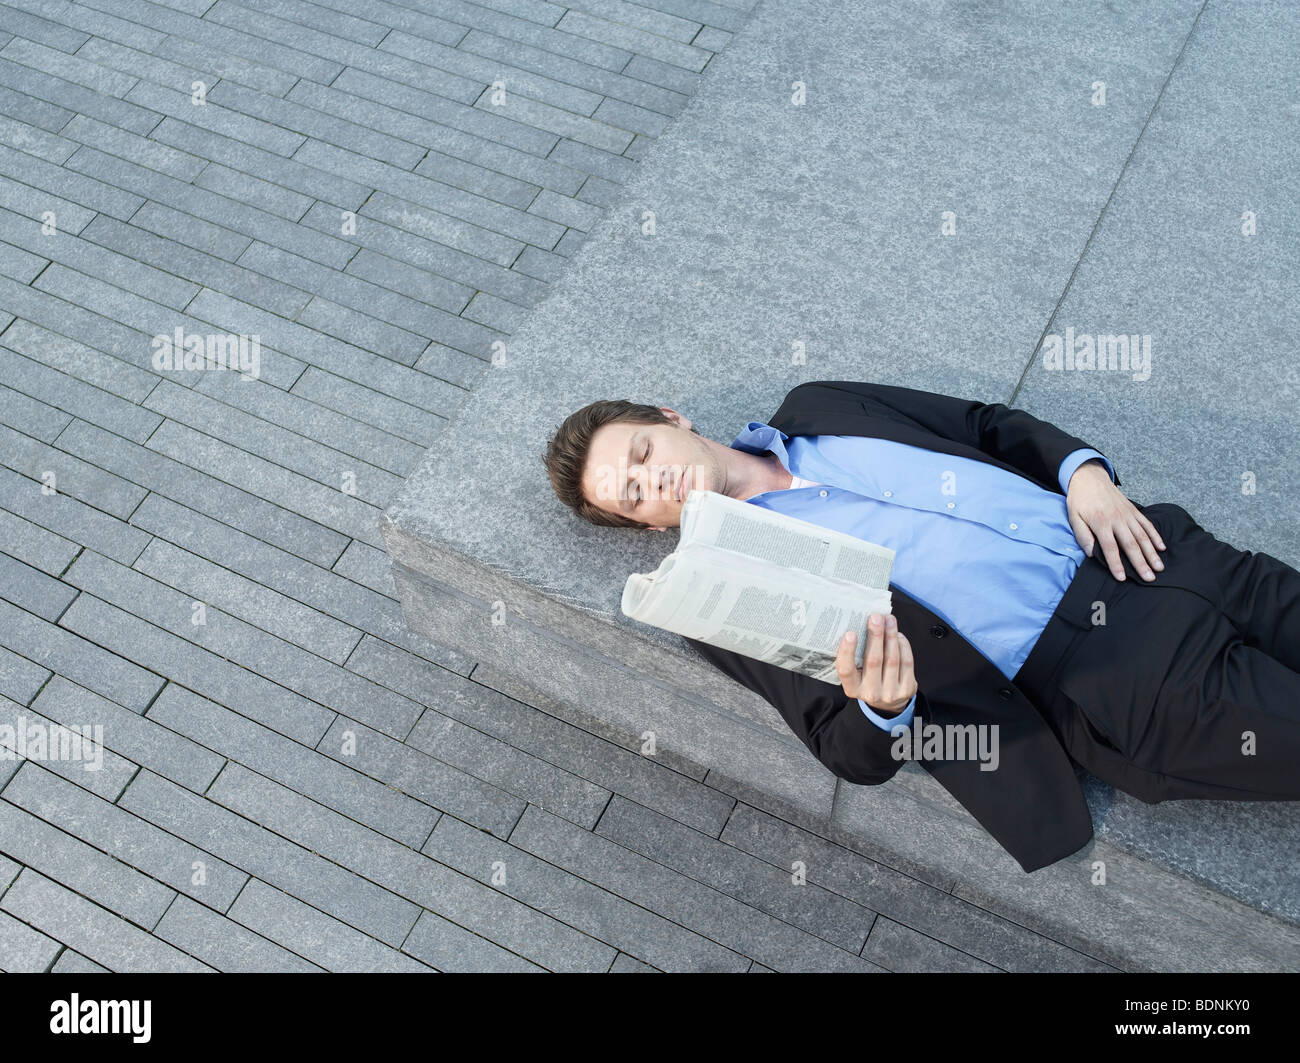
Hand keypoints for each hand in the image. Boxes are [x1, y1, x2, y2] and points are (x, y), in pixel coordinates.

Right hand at [837, 613, 916, 714]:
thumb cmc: (869, 681)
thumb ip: (855, 657)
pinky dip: (903, 645)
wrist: (888, 704)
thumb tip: (862, 626)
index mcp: (852, 689)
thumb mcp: (856, 675)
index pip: (846, 670)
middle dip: (875, 636)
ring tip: (889, 620)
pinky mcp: (907, 689)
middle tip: (876, 618)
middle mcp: (871, 693)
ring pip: (892, 659)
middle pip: (873, 661)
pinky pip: (906, 662)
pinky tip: (898, 635)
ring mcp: (890, 693)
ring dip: (891, 636)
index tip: (850, 633)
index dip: (847, 652)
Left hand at [1066, 460, 1165, 580]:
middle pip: (1131, 544)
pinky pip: (1147, 525)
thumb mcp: (1073, 517)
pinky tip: (1162, 548)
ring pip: (1143, 536)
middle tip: (1149, 578)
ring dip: (1152, 553)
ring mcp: (1128, 515)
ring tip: (1159, 568)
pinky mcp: (1134, 511)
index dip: (1116, 564)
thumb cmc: (1080, 500)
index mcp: (1101, 523)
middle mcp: (1117, 519)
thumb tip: (1091, 553)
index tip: (1123, 578)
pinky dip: (1155, 536)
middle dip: (1141, 563)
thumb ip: (1082, 535)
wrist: (1089, 478)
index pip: (1110, 547)